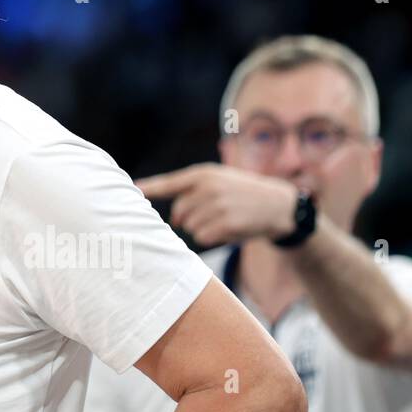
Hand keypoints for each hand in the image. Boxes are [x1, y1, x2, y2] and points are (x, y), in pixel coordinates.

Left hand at [135, 162, 298, 246]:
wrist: (278, 204)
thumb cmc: (241, 192)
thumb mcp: (218, 179)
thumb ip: (191, 190)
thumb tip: (171, 216)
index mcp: (203, 174)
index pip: (169, 183)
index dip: (149, 188)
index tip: (132, 191)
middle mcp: (208, 188)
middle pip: (178, 212)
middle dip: (188, 218)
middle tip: (209, 213)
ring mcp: (218, 206)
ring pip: (190, 227)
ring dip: (203, 228)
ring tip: (224, 218)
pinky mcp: (227, 224)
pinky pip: (203, 237)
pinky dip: (212, 237)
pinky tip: (229, 228)